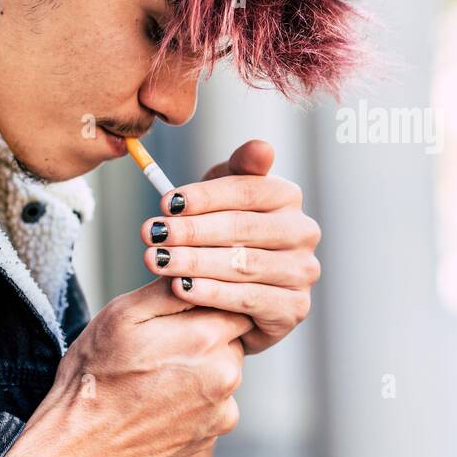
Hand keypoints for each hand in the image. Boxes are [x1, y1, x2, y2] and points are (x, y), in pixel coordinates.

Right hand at [9, 276, 249, 456]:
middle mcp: (227, 370)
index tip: (179, 308)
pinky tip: (165, 398)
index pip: (227, 298)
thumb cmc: (95, 377)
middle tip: (161, 344)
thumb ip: (169, 287)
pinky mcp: (219, 428)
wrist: (81, 450)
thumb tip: (196, 265)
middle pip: (230, 332)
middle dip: (204, 331)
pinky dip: (200, 394)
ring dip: (203, 362)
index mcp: (206, 334)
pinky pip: (220, 397)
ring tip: (158, 374)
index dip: (202, 299)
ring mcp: (225, 403)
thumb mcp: (121, 315)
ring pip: (225, 363)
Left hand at [140, 139, 320, 354]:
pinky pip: (248, 299)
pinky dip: (211, 293)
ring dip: (194, 262)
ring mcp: (303, 271)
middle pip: (242, 227)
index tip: (166, 203)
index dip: (204, 196)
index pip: (246, 191)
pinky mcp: (295, 308)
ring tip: (157, 260)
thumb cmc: (227, 235)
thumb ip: (239, 169)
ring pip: (242, 264)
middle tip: (152, 233)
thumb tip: (263, 148)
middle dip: (191, 231)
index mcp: (288, 197)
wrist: (236, 295)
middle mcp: (303, 232)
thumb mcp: (226, 198)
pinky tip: (181, 287)